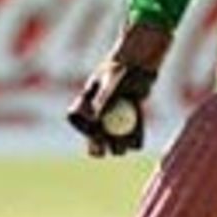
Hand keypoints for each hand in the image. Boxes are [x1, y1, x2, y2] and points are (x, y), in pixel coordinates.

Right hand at [67, 23, 167, 156]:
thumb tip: (95, 120)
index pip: (76, 118)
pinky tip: (137, 144)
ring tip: (122, 150)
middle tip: (102, 152)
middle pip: (92, 133)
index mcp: (85, 101)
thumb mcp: (113, 81)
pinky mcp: (130, 117)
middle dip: (97, 145)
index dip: (82, 126)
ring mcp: (113, 115)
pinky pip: (130, 131)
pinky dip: (134, 137)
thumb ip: (104, 99)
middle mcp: (97, 111)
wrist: (140, 64)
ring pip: (112, 135)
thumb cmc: (123, 69)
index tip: (93, 127)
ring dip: (117, 144)